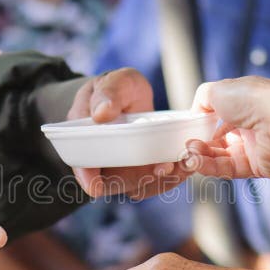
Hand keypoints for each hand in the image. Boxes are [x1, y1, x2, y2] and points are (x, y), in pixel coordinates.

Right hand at [68, 68, 191, 198]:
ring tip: (183, 162)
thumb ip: (108, 93)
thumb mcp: (113, 82)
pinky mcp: (147, 171)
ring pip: (141, 187)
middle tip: (165, 166)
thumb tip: (102, 113)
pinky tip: (188, 161)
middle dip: (140, 180)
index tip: (101, 183)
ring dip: (163, 179)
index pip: (81, 167)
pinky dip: (175, 174)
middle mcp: (104, 163)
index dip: (89, 178)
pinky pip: (159, 181)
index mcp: (84, 142)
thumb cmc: (117, 89)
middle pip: (116, 184)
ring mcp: (126, 170)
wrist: (130, 97)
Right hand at [184, 76, 269, 178]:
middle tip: (186, 147)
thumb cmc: (252, 100)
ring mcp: (254, 149)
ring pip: (220, 158)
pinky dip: (210, 167)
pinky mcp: (257, 167)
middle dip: (199, 146)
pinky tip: (196, 163)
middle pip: (218, 143)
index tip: (188, 133)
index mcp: (244, 107)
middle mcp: (250, 128)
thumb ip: (202, 100)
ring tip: (189, 156)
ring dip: (201, 158)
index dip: (202, 128)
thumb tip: (195, 113)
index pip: (218, 121)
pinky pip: (229, 170)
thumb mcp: (217, 90)